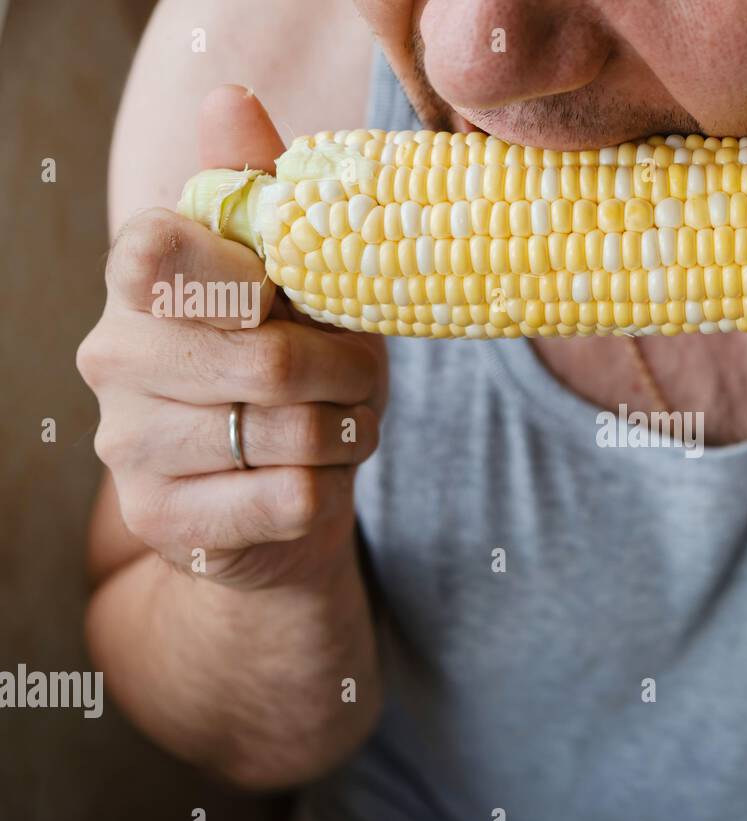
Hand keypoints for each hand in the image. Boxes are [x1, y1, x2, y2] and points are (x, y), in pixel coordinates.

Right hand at [77, 86, 385, 589]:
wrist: (279, 498)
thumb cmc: (294, 368)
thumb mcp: (297, 279)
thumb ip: (265, 193)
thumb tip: (228, 100)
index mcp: (139, 280)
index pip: (165, 256)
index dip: (253, 281)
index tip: (285, 300)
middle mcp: (114, 358)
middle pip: (269, 360)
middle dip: (349, 374)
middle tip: (359, 380)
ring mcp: (130, 446)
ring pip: (291, 433)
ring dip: (349, 431)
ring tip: (340, 426)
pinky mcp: (166, 520)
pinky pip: (292, 496)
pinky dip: (333, 486)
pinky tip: (316, 478)